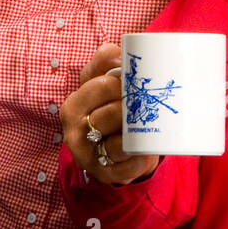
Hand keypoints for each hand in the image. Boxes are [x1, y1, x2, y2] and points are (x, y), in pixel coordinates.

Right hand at [60, 43, 159, 185]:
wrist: (110, 144)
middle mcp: (75, 130)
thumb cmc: (108, 104)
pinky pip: (124, 168)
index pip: (101, 85)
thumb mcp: (101, 78)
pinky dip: (138, 161)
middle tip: (151, 102)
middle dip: (134, 107)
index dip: (124, 82)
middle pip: (112, 114)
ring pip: (118, 142)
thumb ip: (108, 59)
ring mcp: (88, 155)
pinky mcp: (104, 173)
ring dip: (138, 135)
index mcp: (74, 103)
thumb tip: (124, 55)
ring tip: (152, 125)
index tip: (138, 81)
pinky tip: (147, 154)